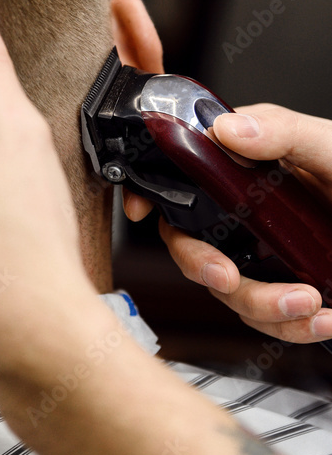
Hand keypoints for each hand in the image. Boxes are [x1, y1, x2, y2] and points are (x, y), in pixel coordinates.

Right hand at [131, 104, 331, 342]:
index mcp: (247, 175)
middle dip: (208, 271)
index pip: (182, 186)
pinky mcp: (293, 289)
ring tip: (312, 303)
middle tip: (229, 277)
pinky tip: (325, 317)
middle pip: (195, 250)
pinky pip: (272, 320)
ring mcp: (270, 257)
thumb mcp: (330, 146)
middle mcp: (249, 218)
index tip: (141, 209)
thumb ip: (281, 132)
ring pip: (232, 294)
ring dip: (266, 308)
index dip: (152, 198)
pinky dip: (295, 326)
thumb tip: (226, 128)